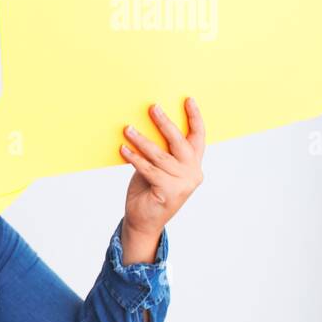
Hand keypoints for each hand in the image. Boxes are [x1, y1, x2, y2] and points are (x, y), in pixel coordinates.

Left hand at [118, 97, 205, 245]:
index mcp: (193, 165)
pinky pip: (148, 169)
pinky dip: (134, 158)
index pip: (198, 137)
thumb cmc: (148, 191)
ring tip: (127, 128)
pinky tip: (123, 149)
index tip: (187, 99)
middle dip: (165, 123)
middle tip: (152, 107)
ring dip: (141, 140)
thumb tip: (144, 125)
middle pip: (179, 142)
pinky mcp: (168, 192)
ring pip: (160, 155)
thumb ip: (159, 152)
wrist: (143, 222)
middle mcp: (193, 173)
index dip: (194, 118)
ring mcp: (182, 184)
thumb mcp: (157, 168)